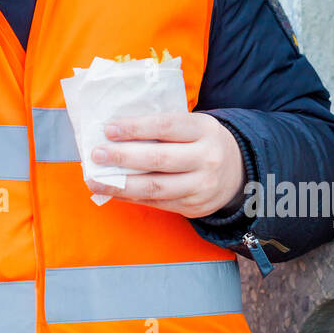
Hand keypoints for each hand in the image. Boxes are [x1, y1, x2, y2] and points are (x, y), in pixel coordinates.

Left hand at [83, 112, 245, 218]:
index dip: (135, 128)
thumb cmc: (202, 142)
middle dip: (123, 157)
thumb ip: (162, 127)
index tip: (108, 129)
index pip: (165, 126)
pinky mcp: (194, 207)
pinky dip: (131, 197)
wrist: (238, 172)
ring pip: (155, 187)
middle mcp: (206, 158)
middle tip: (96, 154)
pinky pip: (157, 203)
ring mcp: (201, 186)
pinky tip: (112, 191)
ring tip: (95, 179)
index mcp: (204, 129)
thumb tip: (115, 132)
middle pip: (159, 159)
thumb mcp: (193, 125)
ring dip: (120, 184)